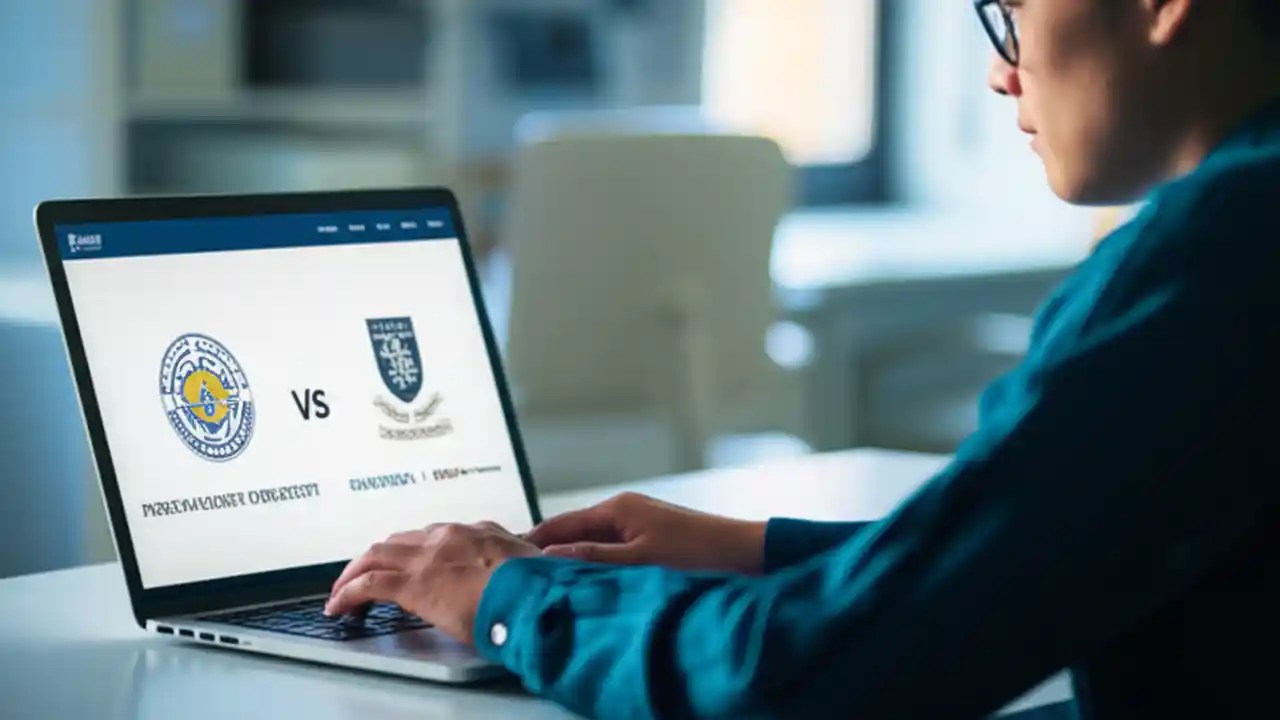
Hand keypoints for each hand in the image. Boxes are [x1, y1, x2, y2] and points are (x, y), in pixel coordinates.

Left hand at [325, 522, 539, 642]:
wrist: (532, 593)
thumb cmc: (540, 586)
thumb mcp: (534, 568)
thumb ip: (520, 565)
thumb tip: (526, 573)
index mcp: (479, 532)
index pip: (437, 536)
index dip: (418, 551)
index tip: (413, 563)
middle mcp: (448, 537)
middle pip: (400, 541)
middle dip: (380, 556)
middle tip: (367, 574)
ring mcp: (427, 558)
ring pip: (377, 555)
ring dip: (355, 572)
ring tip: (343, 590)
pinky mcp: (413, 584)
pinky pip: (369, 584)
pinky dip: (348, 592)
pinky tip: (339, 606)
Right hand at [528, 493, 765, 573]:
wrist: (744, 555)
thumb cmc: (696, 553)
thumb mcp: (639, 559)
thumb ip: (593, 557)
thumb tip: (550, 557)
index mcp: (617, 508)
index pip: (560, 523)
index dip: (533, 540)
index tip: (507, 557)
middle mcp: (624, 510)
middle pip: (574, 531)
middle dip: (549, 551)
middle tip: (521, 575)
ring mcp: (638, 524)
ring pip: (592, 542)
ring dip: (573, 560)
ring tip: (548, 583)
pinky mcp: (650, 540)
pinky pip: (611, 550)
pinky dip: (595, 564)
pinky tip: (588, 583)